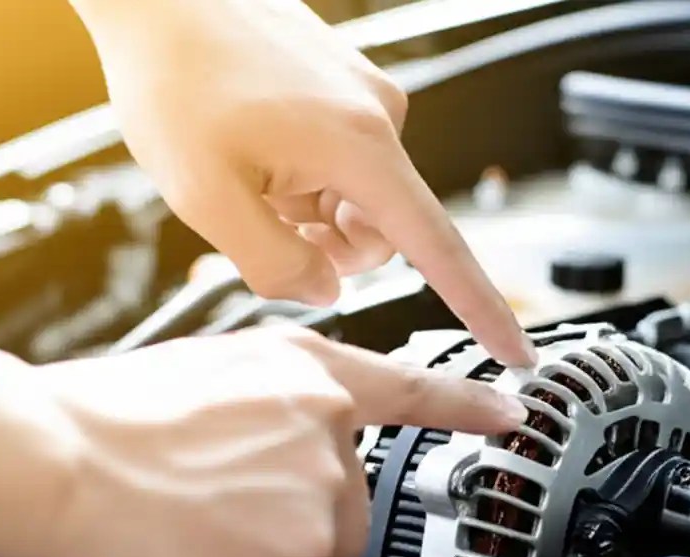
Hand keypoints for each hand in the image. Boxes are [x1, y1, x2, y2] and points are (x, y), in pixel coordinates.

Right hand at [13, 325, 527, 556]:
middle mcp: (327, 422)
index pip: (412, 386)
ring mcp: (321, 486)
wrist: (49, 456)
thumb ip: (262, 420)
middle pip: (344, 510)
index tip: (513, 412)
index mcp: (305, 368)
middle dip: (283, 541)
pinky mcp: (300, 553)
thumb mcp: (205, 383)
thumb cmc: (98, 423)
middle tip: (211, 551)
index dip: (469, 403)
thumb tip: (263, 474)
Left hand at [69, 0, 534, 366]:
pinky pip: (343, 157)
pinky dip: (304, 173)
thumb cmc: (173, 73)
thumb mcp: (205, 197)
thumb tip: (323, 291)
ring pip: (359, 195)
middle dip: (329, 245)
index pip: (438, 249)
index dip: (480, 309)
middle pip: (384, 230)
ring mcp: (366, 95)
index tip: (515, 350)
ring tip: (249, 175)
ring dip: (311, 207)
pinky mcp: (347, 83)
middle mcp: (379, 116)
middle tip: (261, 222)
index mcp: (360, 147)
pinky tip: (253, 147)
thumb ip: (273, 265)